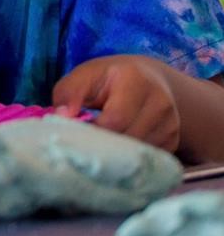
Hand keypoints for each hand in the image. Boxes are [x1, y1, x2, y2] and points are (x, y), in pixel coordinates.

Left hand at [53, 55, 180, 151]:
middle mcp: (161, 103)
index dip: (93, 131)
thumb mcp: (84, 76)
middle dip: (103, 145)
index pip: (115, 119)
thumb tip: (63, 117)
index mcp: (136, 81)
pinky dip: (130, 159)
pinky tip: (117, 149)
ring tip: (100, 145)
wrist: (147, 80)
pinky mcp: (173, 141)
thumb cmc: (109, 79)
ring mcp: (171, 124)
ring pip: (139, 153)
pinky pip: (149, 159)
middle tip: (86, 143)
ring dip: (116, 154)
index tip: (77, 132)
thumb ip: (68, 93)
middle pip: (129, 139)